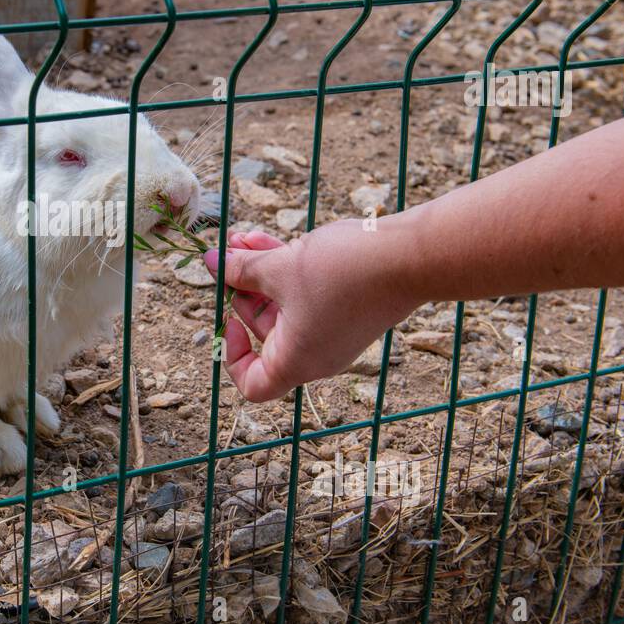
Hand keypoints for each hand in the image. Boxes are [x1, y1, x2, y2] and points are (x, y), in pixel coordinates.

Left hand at [202, 221, 421, 401]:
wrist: (411, 256)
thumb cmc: (343, 271)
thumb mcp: (279, 267)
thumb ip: (240, 269)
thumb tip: (212, 261)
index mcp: (297, 362)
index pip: (254, 385)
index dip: (232, 357)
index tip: (229, 319)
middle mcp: (316, 357)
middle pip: (265, 336)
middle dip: (243, 294)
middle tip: (230, 257)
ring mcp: (335, 334)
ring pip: (285, 309)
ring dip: (261, 275)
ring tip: (243, 238)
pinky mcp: (349, 310)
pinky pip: (307, 298)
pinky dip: (287, 273)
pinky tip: (268, 239)